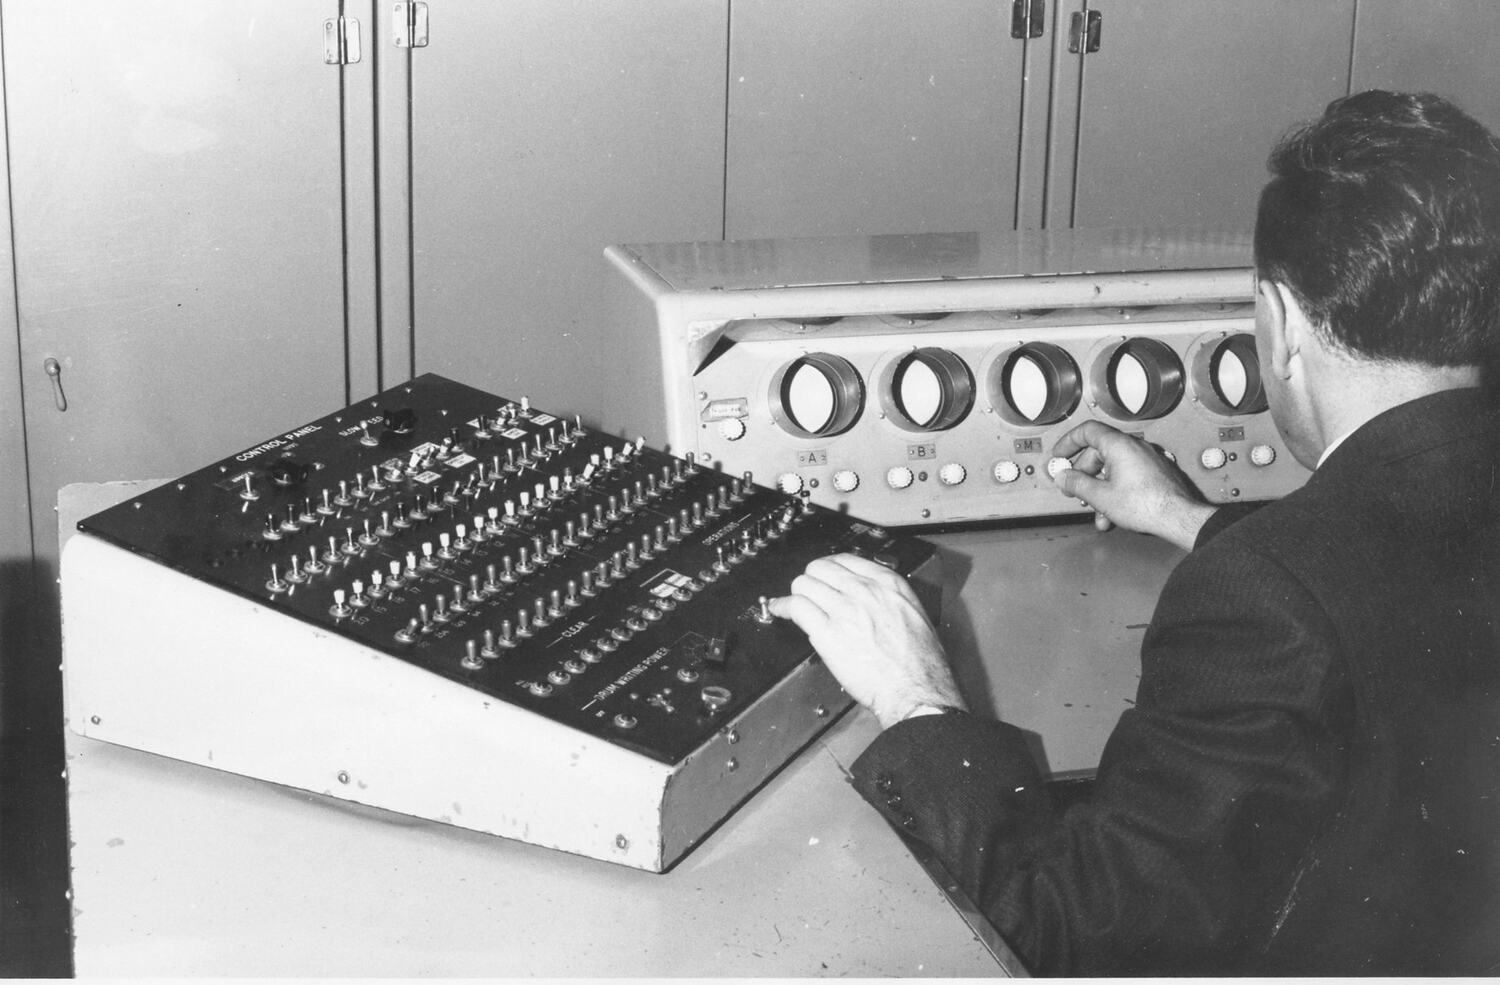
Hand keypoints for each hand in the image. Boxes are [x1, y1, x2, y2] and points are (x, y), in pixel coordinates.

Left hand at [767, 553, 964, 728]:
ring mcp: (844, 610)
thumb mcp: (914, 614)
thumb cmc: (920, 662)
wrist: (916, 689)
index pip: (844, 560)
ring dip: (796, 593)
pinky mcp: (828, 633)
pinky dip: (782, 607)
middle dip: (811, 580)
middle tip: (809, 593)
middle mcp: (864, 591)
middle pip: (820, 568)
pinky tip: (780, 610)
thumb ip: (889, 600)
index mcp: (887, 584)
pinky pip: (796, 607)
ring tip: (793, 603)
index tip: (824, 577)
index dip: (829, 569)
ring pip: (804, 584)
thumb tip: (869, 598)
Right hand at [1049, 420, 1215, 551]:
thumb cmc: (1146, 504)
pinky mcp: (1155, 472)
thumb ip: (1077, 483)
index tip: (1059, 456)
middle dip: (1083, 474)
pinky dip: (1116, 491)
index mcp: (1118, 445)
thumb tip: (1063, 477)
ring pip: (1113, 470)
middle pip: (1098, 453)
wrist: (1178, 517)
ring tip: (1096, 512)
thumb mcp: (1100, 496)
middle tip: (1073, 490)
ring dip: (1100, 490)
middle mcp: (1134, 447)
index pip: (1087, 431)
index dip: (1068, 443)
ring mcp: (1146, 459)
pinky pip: (1128, 477)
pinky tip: (1112, 514)